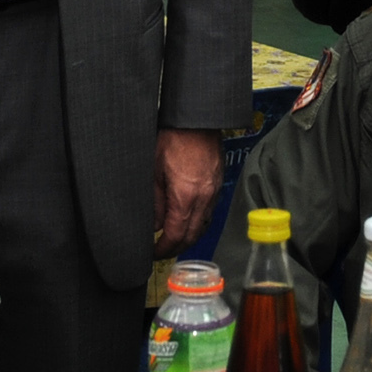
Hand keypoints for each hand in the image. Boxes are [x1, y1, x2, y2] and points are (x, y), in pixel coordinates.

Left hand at [152, 127, 224, 254]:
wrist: (197, 118)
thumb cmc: (173, 138)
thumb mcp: (153, 171)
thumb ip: (154, 201)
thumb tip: (154, 224)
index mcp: (186, 196)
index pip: (176, 234)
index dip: (164, 248)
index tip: (154, 253)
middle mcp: (204, 197)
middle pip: (193, 235)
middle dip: (177, 247)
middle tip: (162, 251)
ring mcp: (214, 191)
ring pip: (203, 224)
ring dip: (189, 236)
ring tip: (174, 239)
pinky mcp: (218, 183)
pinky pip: (209, 211)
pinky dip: (198, 221)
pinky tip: (187, 219)